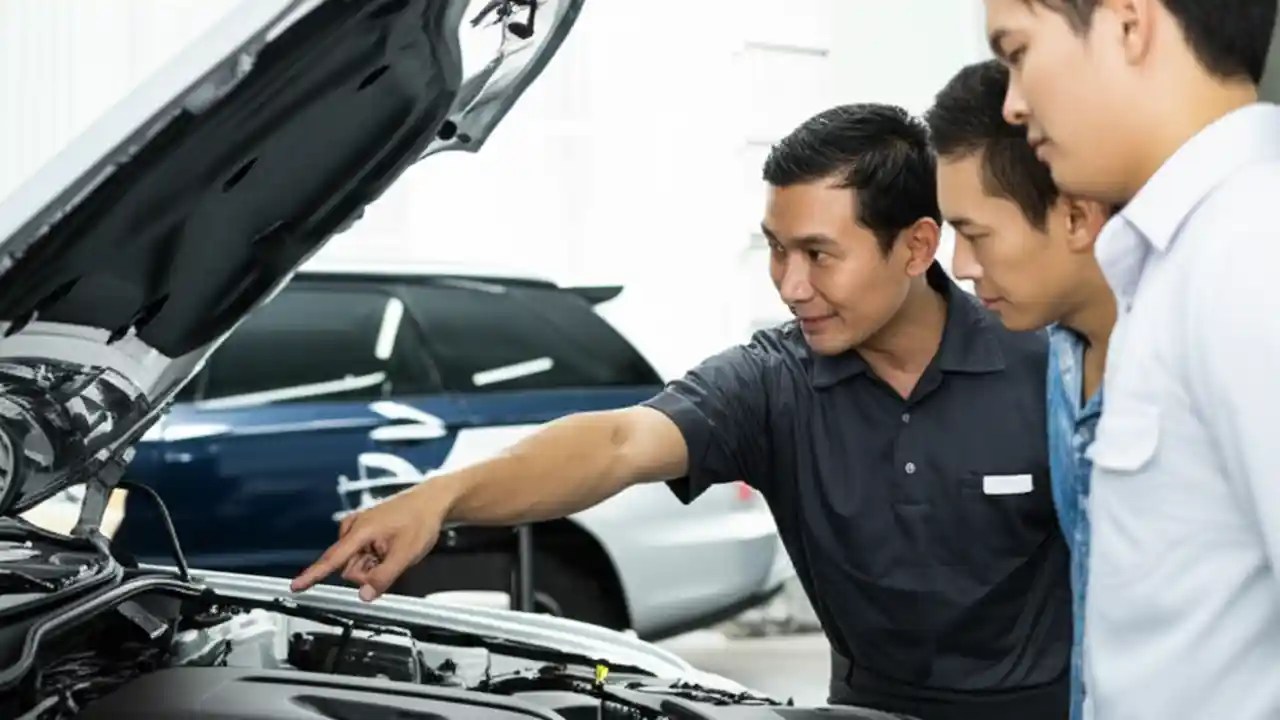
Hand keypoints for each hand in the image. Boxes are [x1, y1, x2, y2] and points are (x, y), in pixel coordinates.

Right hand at [290, 482, 448, 601]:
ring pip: (355, 564)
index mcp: (360, 531)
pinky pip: (360, 555)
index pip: (333, 559)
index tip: (295, 587)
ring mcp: (357, 528)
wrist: (432, 501)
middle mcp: (353, 527)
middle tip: (391, 559)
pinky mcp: (363, 530)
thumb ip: (384, 577)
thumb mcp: (406, 554)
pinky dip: (374, 558)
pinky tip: (389, 548)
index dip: (313, 575)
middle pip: (348, 568)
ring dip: (372, 566)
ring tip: (392, 550)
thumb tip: (364, 596)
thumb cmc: (420, 522)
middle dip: (367, 573)